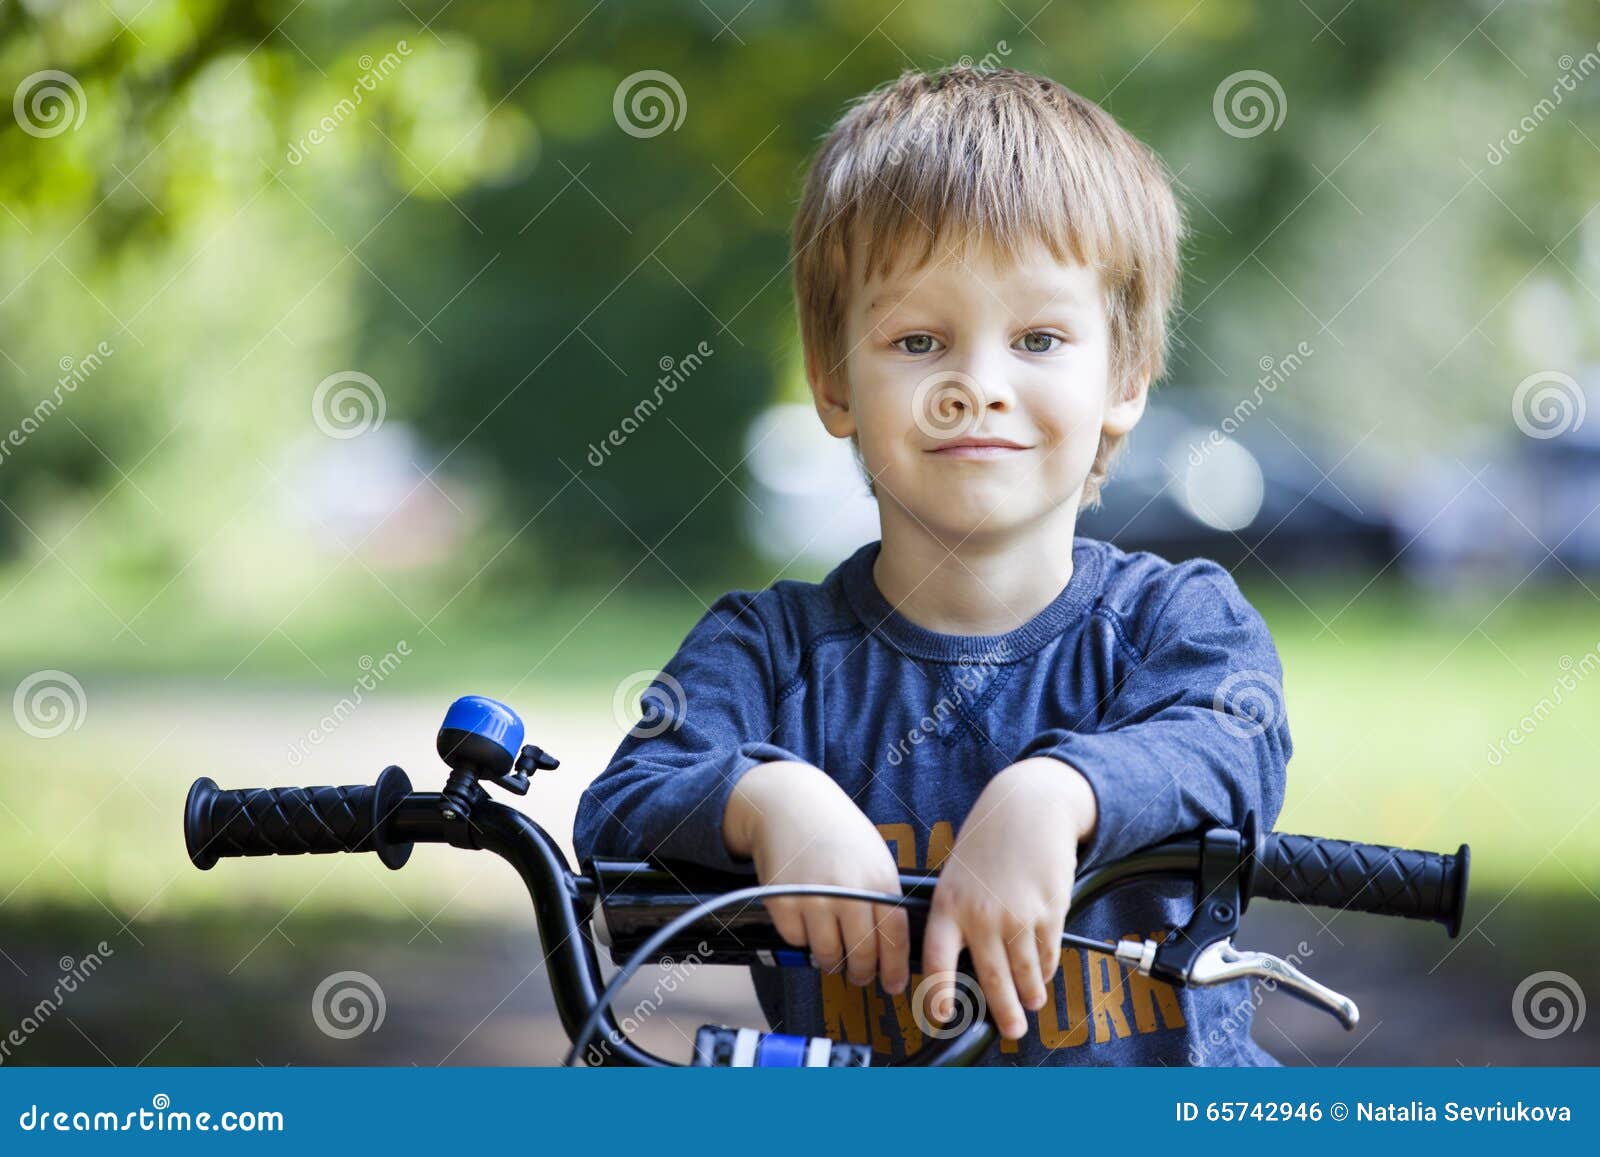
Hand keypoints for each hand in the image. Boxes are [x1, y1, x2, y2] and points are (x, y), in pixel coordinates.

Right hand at [724, 761, 910, 992]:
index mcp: (879, 879)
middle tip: (860, 975)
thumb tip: (892, 949)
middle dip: (862, 972)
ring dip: (831, 960)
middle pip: (862, 955)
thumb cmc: (837, 834)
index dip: (895, 969)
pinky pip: (797, 941)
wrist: (791, 804)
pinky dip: (802, 936)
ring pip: (828, 955)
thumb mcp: (874, 858)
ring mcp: (814, 898)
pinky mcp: (783, 902)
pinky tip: (805, 915)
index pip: (895, 938)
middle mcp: (849, 891)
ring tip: (831, 948)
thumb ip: (883, 898)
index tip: (892, 986)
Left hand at [920, 757, 1096, 1039]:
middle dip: (1003, 1012)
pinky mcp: (1049, 912)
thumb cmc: (988, 839)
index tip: (941, 1015)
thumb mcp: (956, 873)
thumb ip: (957, 914)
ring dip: (1030, 995)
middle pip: (991, 980)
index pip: (937, 962)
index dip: (937, 995)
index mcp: (949, 905)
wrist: (1028, 807)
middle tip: (1012, 1030)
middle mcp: (982, 916)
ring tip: (1032, 1004)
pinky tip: (1044, 973)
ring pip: (1025, 974)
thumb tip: (960, 957)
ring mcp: (1018, 917)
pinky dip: (1047, 968)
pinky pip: (1048, 954)